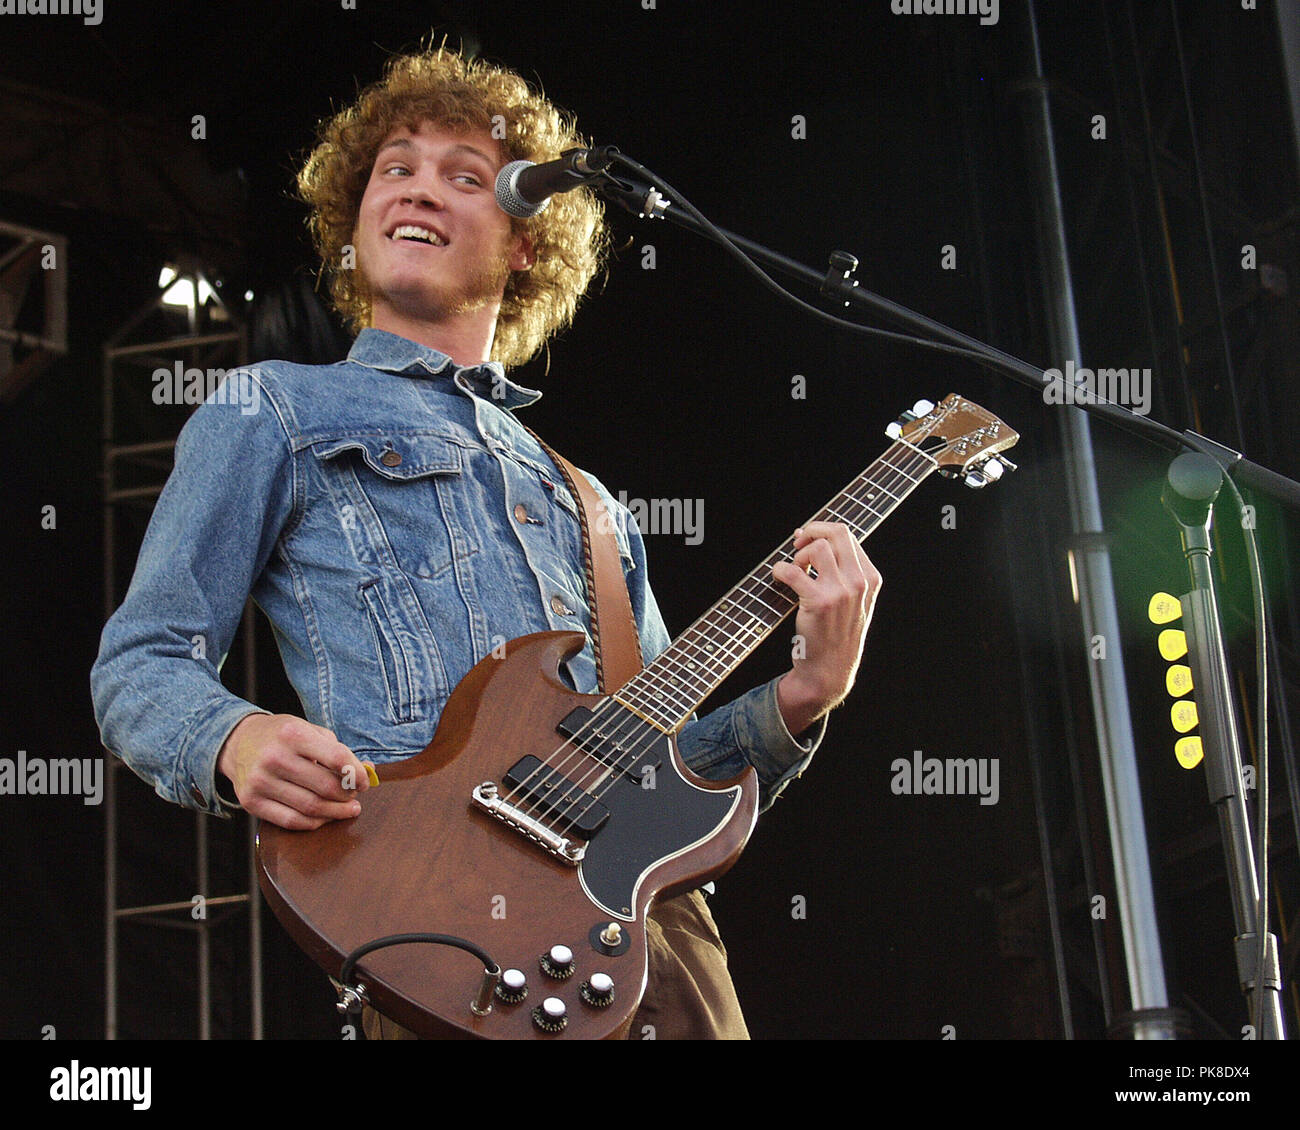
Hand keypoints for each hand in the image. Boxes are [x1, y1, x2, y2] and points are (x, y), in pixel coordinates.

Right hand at [217, 713, 371, 830]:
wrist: (238, 742)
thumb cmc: (282, 736)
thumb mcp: (309, 731)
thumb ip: (338, 750)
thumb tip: (367, 772)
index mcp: (293, 735)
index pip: (337, 758)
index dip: (356, 774)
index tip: (364, 781)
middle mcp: (274, 758)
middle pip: (325, 786)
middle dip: (347, 795)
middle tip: (355, 796)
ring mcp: (260, 782)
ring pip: (310, 807)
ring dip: (336, 812)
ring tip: (347, 809)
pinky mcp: (250, 802)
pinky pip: (290, 821)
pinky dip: (314, 823)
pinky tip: (325, 817)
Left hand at [770, 521, 881, 734]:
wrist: (830, 670)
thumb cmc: (837, 634)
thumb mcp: (856, 602)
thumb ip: (845, 572)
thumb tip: (816, 538)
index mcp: (870, 579)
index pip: (848, 536)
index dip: (822, 531)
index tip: (805, 539)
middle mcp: (859, 582)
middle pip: (837, 533)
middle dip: (812, 531)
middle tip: (797, 544)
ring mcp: (841, 592)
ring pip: (817, 547)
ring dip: (798, 555)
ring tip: (794, 570)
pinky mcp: (819, 602)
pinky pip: (793, 570)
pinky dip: (780, 570)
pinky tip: (778, 577)